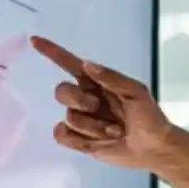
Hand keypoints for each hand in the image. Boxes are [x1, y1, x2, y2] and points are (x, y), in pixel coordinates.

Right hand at [30, 35, 171, 169]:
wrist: (153, 148)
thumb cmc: (149, 117)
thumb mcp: (137, 92)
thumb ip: (112, 78)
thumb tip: (88, 65)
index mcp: (97, 82)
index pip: (69, 64)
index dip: (52, 52)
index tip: (35, 40)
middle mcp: (85, 98)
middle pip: (62, 92)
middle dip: (80, 101)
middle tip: (101, 109)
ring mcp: (81, 119)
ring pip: (68, 117)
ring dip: (94, 127)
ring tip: (116, 131)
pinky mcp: (78, 139)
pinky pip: (61, 134)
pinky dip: (77, 139)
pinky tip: (96, 142)